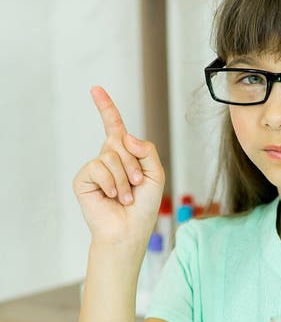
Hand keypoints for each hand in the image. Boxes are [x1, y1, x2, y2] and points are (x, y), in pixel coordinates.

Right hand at [73, 86, 164, 244]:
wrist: (129, 231)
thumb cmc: (143, 207)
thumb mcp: (156, 175)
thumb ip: (148, 151)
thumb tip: (126, 135)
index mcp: (125, 155)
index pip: (114, 126)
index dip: (106, 108)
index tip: (96, 89)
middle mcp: (107, 159)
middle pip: (120, 140)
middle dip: (133, 163)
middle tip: (137, 184)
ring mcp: (94, 168)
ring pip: (111, 155)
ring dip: (125, 178)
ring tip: (126, 196)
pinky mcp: (83, 179)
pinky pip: (99, 167)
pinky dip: (112, 183)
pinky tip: (113, 197)